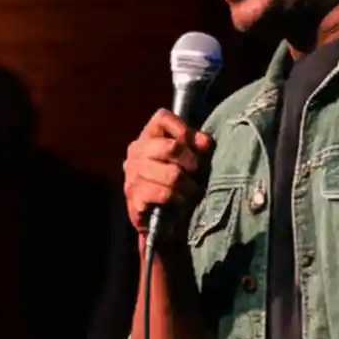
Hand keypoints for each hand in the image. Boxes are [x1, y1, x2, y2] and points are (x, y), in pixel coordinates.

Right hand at [123, 108, 214, 239]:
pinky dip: (178, 199)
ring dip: (188, 186)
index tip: (201, 145)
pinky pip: (164, 194)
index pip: (162, 118)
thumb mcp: (191, 159)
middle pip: (171, 147)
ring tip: (191, 191)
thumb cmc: (179, 182)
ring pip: (171, 175)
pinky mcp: (134, 199)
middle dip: (191, 162)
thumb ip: (198, 145)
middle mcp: (136, 152)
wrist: (164, 221)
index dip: (184, 129)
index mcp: (148, 136)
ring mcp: (132, 176)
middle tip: (197, 173)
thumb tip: (205, 142)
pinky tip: (180, 202)